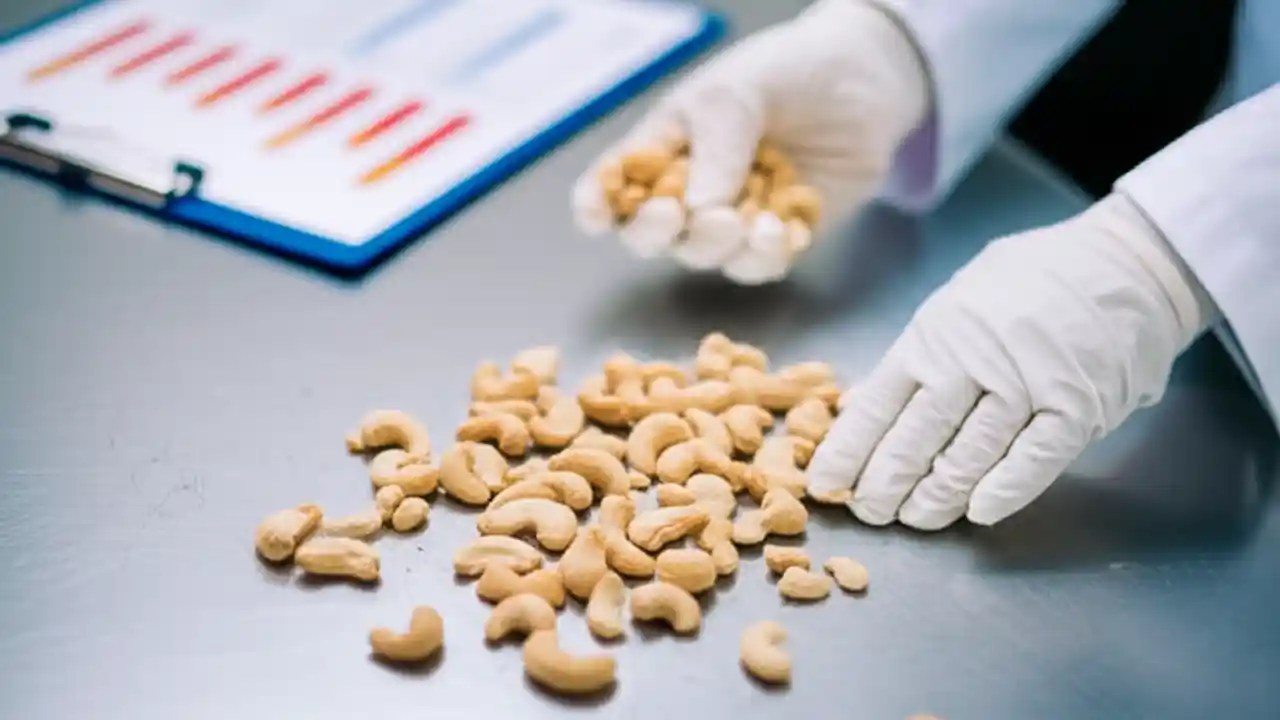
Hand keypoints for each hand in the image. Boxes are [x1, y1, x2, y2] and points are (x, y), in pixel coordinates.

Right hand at [572, 0, 928, 283]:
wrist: (866, 78)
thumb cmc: (784, 72)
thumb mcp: (735, 92)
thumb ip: (714, 150)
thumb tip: (696, 213)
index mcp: (663, 148)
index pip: (611, 186)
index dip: (596, 206)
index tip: (598, 217)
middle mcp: (689, 190)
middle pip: (650, 236)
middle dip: (659, 233)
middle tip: (684, 214)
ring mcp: (733, 217)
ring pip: (704, 256)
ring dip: (719, 247)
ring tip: (752, 220)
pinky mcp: (779, 236)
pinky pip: (758, 266)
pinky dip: (766, 256)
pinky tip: (783, 229)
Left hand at [806, 193, 1215, 528]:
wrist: (1128, 261)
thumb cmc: (1034, 282)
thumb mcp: (960, 300)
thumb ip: (919, 354)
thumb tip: (863, 406)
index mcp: (935, 335)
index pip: (878, 406)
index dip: (849, 451)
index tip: (826, 484)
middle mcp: (972, 361)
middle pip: (914, 440)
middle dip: (884, 485)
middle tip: (869, 513)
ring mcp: (1025, 384)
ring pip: (967, 458)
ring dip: (935, 497)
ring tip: (914, 519)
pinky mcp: (1078, 406)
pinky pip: (1033, 460)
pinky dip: (1003, 490)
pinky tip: (977, 512)